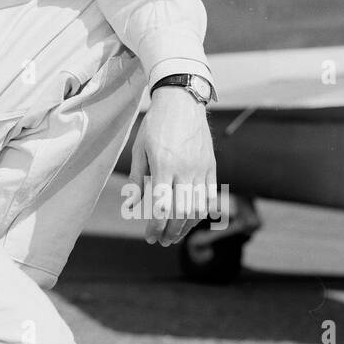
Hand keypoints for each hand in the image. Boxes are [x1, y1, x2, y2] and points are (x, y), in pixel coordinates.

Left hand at [128, 88, 217, 245]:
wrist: (181, 102)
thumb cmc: (156, 125)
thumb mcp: (140, 149)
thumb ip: (138, 179)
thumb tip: (132, 206)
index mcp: (164, 165)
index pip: (162, 206)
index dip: (156, 226)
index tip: (149, 236)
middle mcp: (185, 169)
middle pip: (181, 212)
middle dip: (170, 232)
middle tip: (161, 241)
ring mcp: (201, 169)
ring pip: (198, 207)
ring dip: (186, 226)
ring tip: (174, 235)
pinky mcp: (211, 166)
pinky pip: (209, 196)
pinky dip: (201, 212)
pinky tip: (191, 220)